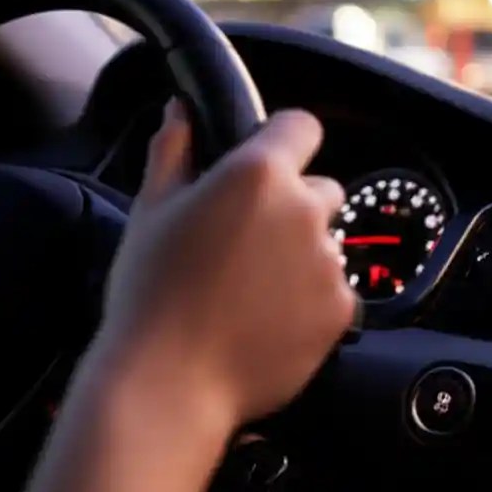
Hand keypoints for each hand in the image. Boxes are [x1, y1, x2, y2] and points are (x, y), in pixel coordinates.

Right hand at [91, 99, 353, 427]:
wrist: (170, 382)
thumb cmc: (149, 291)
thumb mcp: (150, 210)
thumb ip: (172, 149)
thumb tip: (181, 109)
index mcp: (257, 173)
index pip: (301, 126)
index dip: (282, 140)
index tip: (261, 165)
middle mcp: (305, 209)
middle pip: (319, 189)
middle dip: (291, 206)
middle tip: (243, 242)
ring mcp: (329, 263)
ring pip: (325, 244)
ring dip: (299, 256)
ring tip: (249, 290)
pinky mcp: (341, 311)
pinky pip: (333, 291)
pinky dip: (309, 301)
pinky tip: (265, 320)